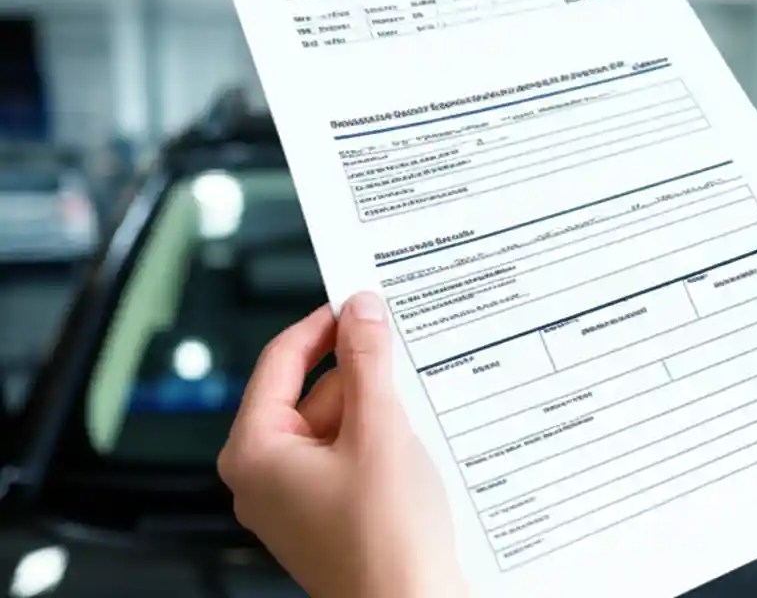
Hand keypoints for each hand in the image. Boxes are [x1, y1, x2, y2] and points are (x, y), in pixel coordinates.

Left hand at [218, 293, 465, 597]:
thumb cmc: (384, 543)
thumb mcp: (380, 431)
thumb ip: (368, 362)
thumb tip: (361, 309)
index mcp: (255, 453)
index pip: (280, 362)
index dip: (322, 324)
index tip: (358, 300)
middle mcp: (264, 476)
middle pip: (310, 392)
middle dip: (358, 372)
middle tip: (402, 349)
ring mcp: (295, 498)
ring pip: (335, 423)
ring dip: (375, 407)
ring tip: (416, 410)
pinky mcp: (327, 513)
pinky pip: (349, 454)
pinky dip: (379, 439)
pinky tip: (414, 440)